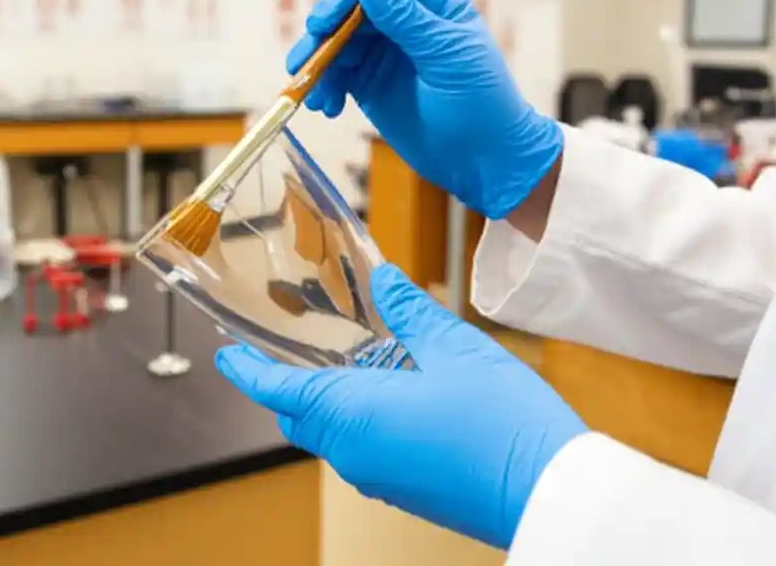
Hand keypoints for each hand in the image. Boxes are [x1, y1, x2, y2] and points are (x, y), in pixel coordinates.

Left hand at [216, 263, 586, 548]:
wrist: (548, 494)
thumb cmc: (502, 423)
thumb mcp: (454, 348)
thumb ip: (410, 312)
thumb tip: (383, 282)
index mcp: (351, 414)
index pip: (277, 391)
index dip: (247, 371)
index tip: (227, 356)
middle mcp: (354, 452)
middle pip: (299, 417)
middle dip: (286, 386)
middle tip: (293, 351)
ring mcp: (379, 477)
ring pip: (332, 436)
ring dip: (329, 401)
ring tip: (357, 361)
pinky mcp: (406, 490)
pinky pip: (362, 452)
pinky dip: (360, 421)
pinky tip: (396, 393)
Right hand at [289, 0, 562, 217]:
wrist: (486, 160)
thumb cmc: (480, 102)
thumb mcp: (445, 54)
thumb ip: (405, 17)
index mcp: (430, 4)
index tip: (322, 24)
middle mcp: (403, 23)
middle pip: (348, 13)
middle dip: (322, 36)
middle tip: (303, 63)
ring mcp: (384, 55)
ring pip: (336, 45)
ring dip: (317, 67)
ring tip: (310, 95)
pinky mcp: (370, 86)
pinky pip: (336, 77)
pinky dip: (324, 88)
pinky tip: (326, 107)